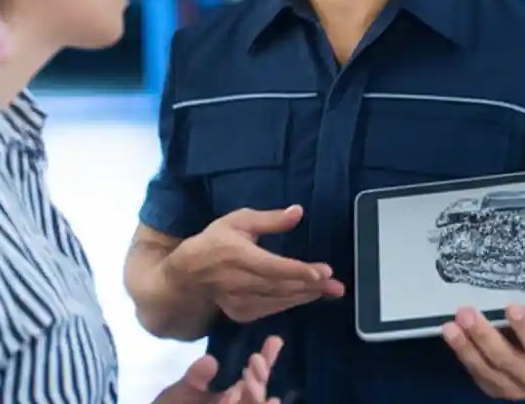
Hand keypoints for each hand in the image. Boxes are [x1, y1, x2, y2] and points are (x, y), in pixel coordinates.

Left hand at [153, 335, 284, 403]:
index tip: (274, 340)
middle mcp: (241, 402)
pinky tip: (272, 401)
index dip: (267, 357)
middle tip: (254, 360)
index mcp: (234, 390)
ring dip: (256, 395)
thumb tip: (211, 361)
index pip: (256, 372)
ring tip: (248, 384)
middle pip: (259, 389)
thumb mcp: (183, 390)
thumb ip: (196, 376)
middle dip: (260, 374)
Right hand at [167, 205, 344, 322]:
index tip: (323, 272)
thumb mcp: (238, 221)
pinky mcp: (241, 314)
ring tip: (329, 291)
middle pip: (281, 286)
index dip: (299, 271)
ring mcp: (239, 301)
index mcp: (238, 256)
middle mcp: (239, 282)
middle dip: (311, 286)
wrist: (187, 276)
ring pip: (279, 300)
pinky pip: (271, 309)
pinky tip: (307, 296)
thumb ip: (270, 220)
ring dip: (305, 296)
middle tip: (336, 286)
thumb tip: (298, 212)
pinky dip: (290, 303)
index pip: (274, 267)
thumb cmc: (215, 241)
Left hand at [443, 306, 524, 403]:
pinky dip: (467, 358)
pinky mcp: (505, 390)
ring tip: (448, 327)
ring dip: (467, 349)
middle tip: (466, 312)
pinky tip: (452, 338)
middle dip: (485, 337)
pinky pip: (483, 377)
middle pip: (509, 361)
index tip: (512, 307)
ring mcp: (520, 388)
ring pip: (490, 372)